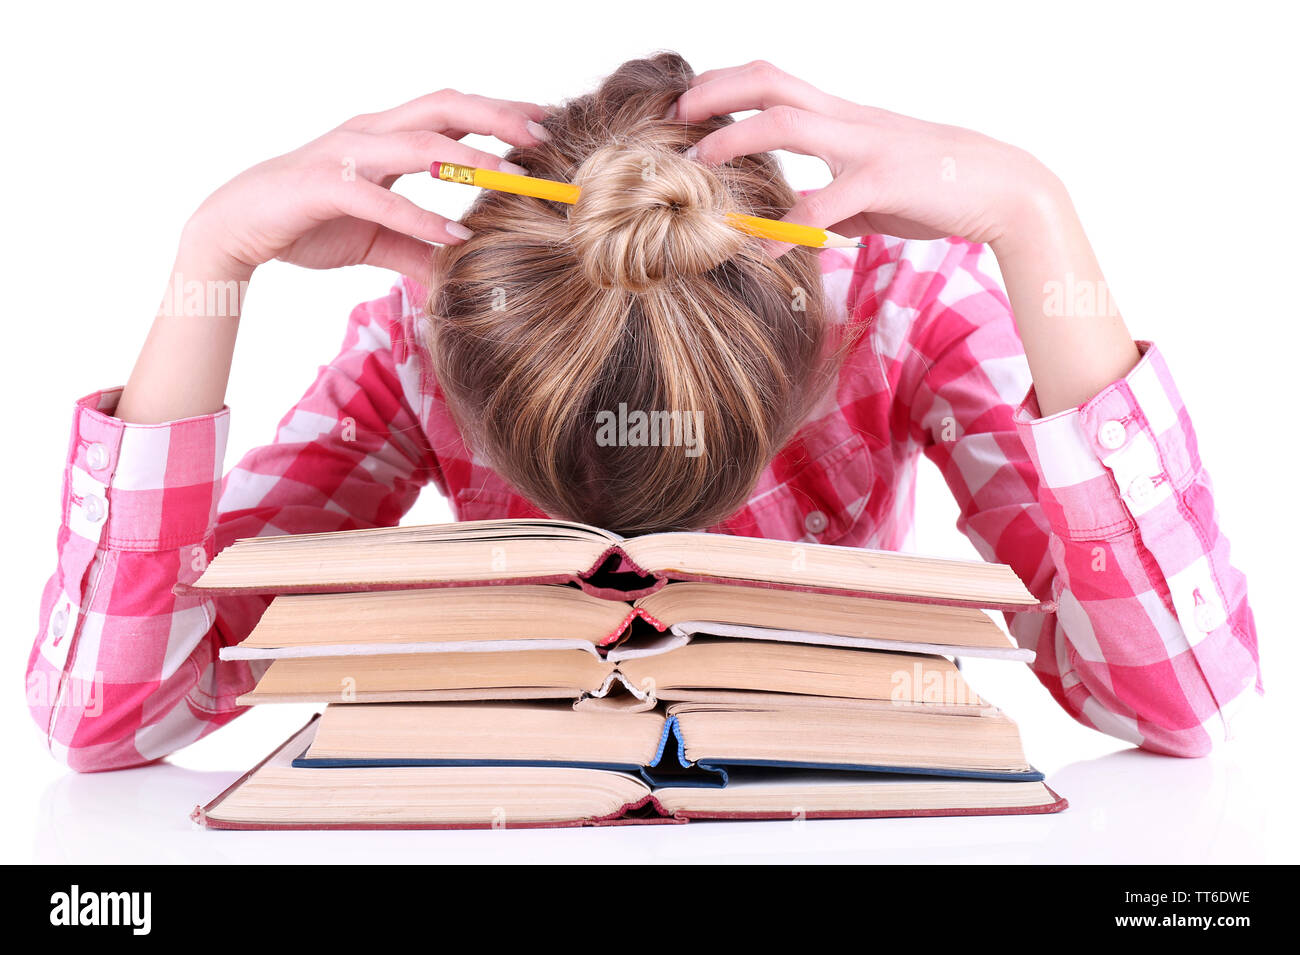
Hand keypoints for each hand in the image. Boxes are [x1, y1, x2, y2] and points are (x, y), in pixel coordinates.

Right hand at [181, 90, 549, 280]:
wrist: (234, 230)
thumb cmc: (307, 223)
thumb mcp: (377, 242)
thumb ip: (420, 250)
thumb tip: (460, 268)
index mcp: (384, 137)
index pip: (450, 112)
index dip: (497, 113)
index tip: (544, 124)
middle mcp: (369, 135)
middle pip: (443, 108)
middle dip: (497, 117)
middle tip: (543, 133)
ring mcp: (345, 156)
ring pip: (419, 144)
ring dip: (472, 160)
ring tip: (517, 180)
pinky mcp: (324, 187)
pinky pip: (381, 199)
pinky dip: (421, 218)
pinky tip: (455, 236)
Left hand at [671, 61, 1063, 251]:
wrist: (1007, 191)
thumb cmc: (940, 191)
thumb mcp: (876, 193)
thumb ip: (838, 202)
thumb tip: (808, 226)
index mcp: (845, 119)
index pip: (777, 82)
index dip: (728, 85)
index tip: (688, 104)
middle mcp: (850, 120)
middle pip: (772, 81)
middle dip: (717, 90)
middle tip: (674, 114)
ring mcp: (867, 144)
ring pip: (788, 122)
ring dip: (734, 139)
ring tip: (696, 165)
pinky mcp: (885, 180)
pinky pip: (824, 202)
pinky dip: (786, 225)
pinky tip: (760, 247)